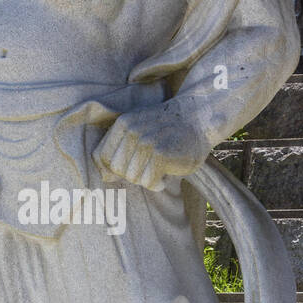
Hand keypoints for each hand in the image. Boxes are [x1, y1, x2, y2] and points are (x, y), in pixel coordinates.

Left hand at [94, 103, 209, 190]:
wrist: (200, 118)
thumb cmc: (168, 129)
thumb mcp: (140, 128)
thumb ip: (120, 146)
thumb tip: (105, 176)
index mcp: (123, 124)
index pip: (102, 157)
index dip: (115, 168)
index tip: (131, 167)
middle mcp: (133, 131)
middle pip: (117, 169)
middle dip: (132, 174)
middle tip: (148, 169)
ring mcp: (147, 143)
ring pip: (133, 178)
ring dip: (147, 179)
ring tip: (159, 170)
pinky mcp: (162, 155)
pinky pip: (149, 182)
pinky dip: (158, 184)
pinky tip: (166, 176)